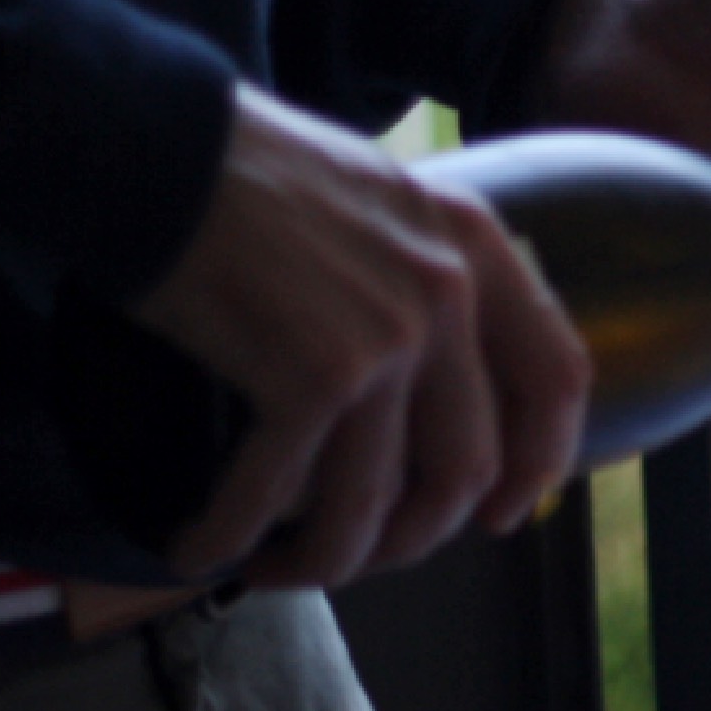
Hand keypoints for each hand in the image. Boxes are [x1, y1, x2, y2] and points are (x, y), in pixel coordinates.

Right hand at [135, 85, 591, 586]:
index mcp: (480, 250)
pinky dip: (233, 533)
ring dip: (324, 558)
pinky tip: (201, 545)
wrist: (153, 146)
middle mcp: (451, 296)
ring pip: (378, 504)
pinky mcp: (312, 376)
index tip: (505, 514)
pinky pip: (280, 493)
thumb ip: (429, 276)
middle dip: (410, 537)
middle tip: (356, 552)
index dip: (539, 465)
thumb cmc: (245, 173)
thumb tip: (440, 382)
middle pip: (467, 470)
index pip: (557, 380)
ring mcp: (389, 340)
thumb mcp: (383, 202)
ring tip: (272, 565)